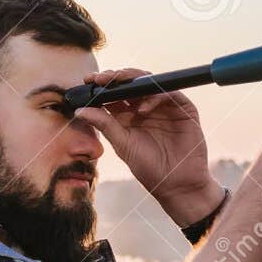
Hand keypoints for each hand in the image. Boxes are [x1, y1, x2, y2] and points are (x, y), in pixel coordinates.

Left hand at [72, 68, 222, 225]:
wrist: (177, 184)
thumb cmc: (149, 168)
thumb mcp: (122, 144)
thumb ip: (104, 124)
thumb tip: (79, 110)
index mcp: (128, 116)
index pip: (114, 93)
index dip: (102, 84)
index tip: (89, 80)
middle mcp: (146, 108)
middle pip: (131, 83)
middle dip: (116, 77)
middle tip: (102, 78)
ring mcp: (165, 107)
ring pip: (149, 83)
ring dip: (133, 80)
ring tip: (119, 85)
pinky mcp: (183, 109)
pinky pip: (169, 93)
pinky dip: (155, 97)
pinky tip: (143, 109)